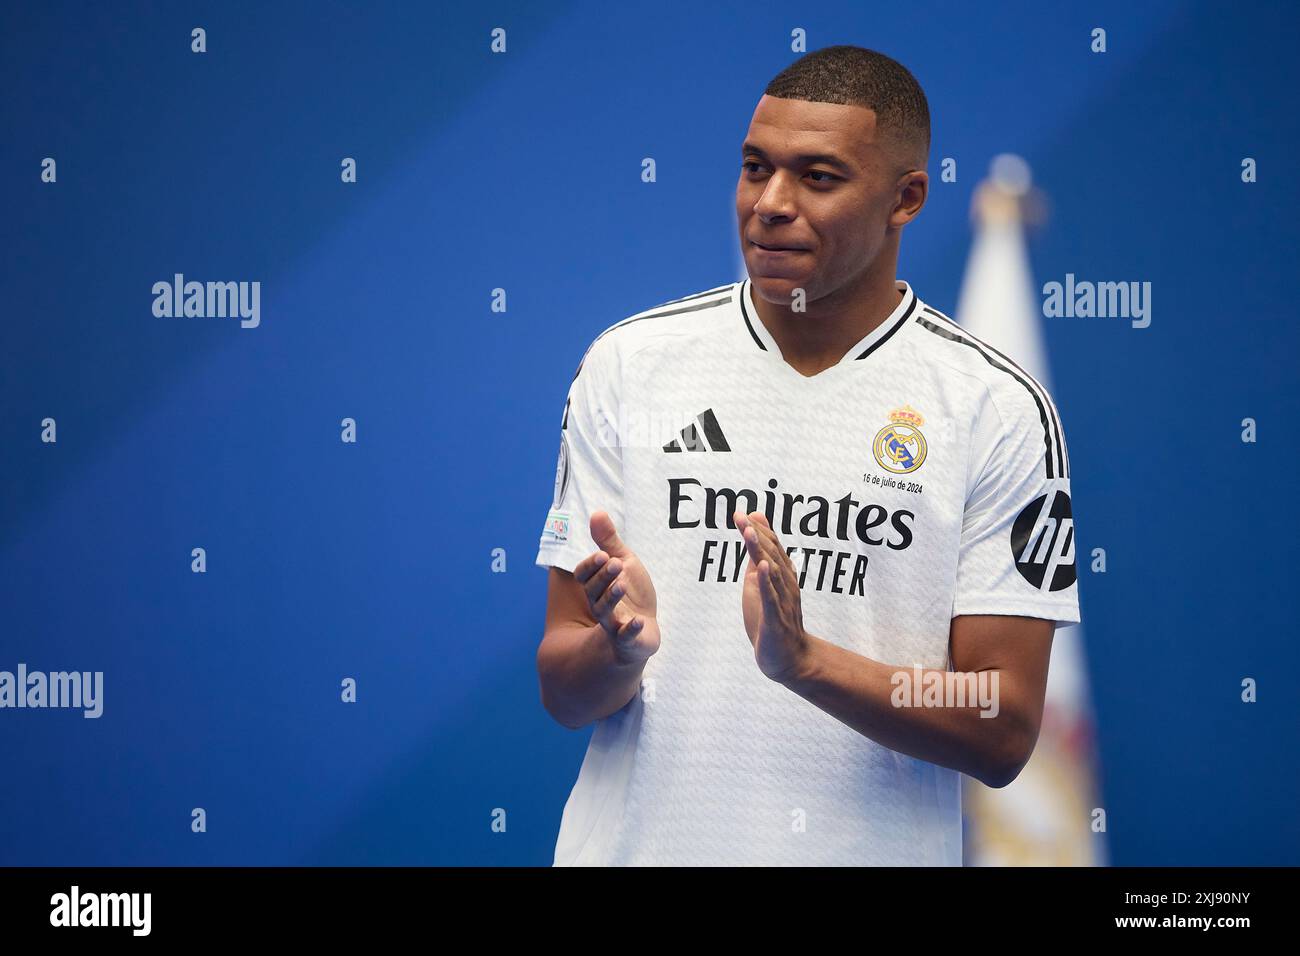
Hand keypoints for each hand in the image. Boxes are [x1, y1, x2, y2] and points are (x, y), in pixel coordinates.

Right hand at [573, 511, 660, 665]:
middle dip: (603, 577)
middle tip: (616, 563)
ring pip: (604, 612)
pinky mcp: (627, 639)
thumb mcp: (624, 562)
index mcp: (597, 585)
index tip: (603, 554)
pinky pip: (625, 636)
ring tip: (622, 585)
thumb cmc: (632, 593)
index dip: (591, 565)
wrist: (646, 627)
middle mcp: (600, 604)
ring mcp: (612, 623)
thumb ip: (609, 541)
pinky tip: (639, 621)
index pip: (584, 575)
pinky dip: (630, 630)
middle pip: (593, 591)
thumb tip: (597, 512)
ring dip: (612, 597)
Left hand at [734, 510, 810, 683]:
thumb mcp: (759, 583)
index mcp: (781, 575)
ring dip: (761, 551)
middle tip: (740, 516)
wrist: (788, 658)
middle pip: (771, 554)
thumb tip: (752, 527)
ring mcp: (782, 602)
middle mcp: (785, 585)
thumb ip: (757, 556)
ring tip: (748, 532)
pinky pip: (772, 599)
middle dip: (755, 534)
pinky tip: (761, 567)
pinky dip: (767, 582)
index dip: (756, 529)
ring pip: (772, 572)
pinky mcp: (776, 620)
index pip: (771, 547)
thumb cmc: (772, 619)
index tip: (740, 513)